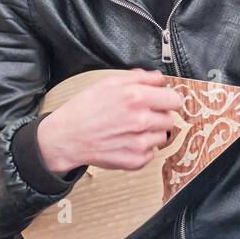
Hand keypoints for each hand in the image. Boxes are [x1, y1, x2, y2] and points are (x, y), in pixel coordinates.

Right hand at [36, 69, 183, 173]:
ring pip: (162, 137)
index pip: (174, 100)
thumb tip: (159, 79)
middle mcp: (141, 120)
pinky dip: (142, 150)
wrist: (64, 138)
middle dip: (158, 117)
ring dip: (151, 134)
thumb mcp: (109, 83)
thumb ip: (139, 77)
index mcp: (137, 98)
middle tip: (141, 116)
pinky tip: (126, 142)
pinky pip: (151, 154)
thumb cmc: (84, 109)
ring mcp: (139, 143)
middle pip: (169, 119)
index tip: (160, 102)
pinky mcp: (134, 160)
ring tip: (131, 130)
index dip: (166, 100)